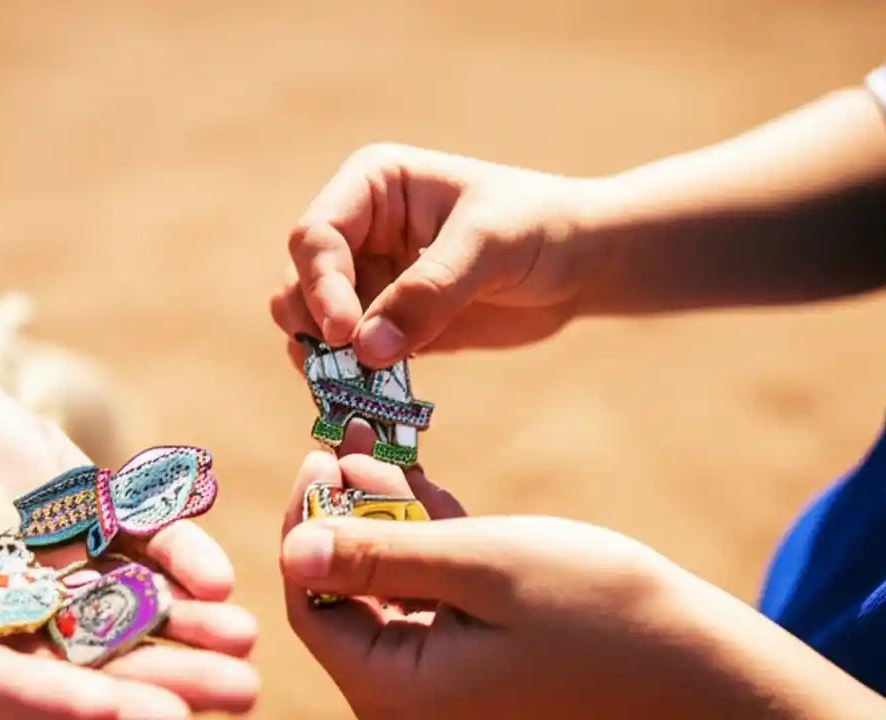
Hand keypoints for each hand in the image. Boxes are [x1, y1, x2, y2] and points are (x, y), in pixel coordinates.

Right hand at [0, 373, 258, 718]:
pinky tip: (222, 580)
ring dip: (190, 631)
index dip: (53, 701)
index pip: (4, 682)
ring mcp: (63, 567)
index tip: (111, 711)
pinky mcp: (95, 520)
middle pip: (90, 662)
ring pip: (132, 609)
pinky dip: (181, 559)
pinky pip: (144, 543)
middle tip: (228, 699)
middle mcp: (17, 613)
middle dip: (156, 681)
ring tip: (245, 647)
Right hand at [270, 143, 600, 367]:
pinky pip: (352, 359)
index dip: (321, 286)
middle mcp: (360, 231)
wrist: (584, 262)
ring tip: (360, 390)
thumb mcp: (490, 245)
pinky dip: (354, 382)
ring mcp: (371, 281)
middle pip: (300, 283)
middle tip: (345, 370)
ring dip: (327, 362)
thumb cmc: (542, 228)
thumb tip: (364, 349)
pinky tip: (377, 401)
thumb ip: (429, 292)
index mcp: (373, 186)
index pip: (316, 236)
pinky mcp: (389, 327)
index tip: (346, 333)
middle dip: (315, 328)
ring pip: (315, 327)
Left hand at [278, 434, 885, 718]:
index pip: (312, 602)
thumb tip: (292, 547)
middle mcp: (410, 701)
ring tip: (382, 448)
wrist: (699, 667)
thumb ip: (381, 555)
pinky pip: (433, 600)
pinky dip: (427, 545)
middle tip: (353, 440)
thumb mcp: (482, 566)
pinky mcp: (479, 667)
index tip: (323, 455)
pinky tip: (422, 489)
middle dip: (347, 513)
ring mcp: (447, 687)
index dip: (308, 523)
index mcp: (397, 691)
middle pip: (347, 594)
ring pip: (390, 589)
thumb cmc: (599, 612)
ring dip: (385, 519)